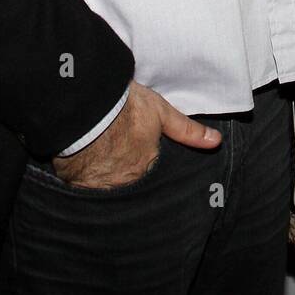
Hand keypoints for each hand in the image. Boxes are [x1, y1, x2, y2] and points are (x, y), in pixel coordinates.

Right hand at [51, 80, 221, 187]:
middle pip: (130, 179)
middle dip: (127, 171)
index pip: (150, 170)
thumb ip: (187, 130)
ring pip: (109, 184)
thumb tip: (215, 142)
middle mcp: (128, 180)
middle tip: (118, 155)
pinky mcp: (79, 182)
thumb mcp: (161, 111)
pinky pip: (86, 186)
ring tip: (101, 159)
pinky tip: (84, 167)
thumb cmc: (126, 107)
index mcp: (148, 165)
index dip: (144, 160)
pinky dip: (86, 179)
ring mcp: (103, 183)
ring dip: (107, 176)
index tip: (138, 152)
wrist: (87, 107)